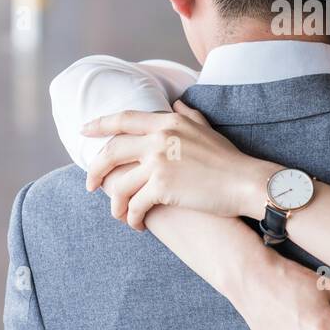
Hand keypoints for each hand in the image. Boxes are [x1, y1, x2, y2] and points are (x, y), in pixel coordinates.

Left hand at [81, 103, 269, 228]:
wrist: (245, 182)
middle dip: (96, 171)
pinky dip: (132, 218)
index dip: (99, 125)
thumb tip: (176, 104)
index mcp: (167, 122)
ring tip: (120, 214)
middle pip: (111, 152)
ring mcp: (158, 163)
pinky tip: (137, 224)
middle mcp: (158, 139)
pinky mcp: (162, 188)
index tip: (84, 130)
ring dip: (116, 203)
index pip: (123, 119)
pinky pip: (135, 205)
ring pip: (120, 185)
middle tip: (91, 185)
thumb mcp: (206, 129)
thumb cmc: (229, 159)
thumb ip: (187, 115)